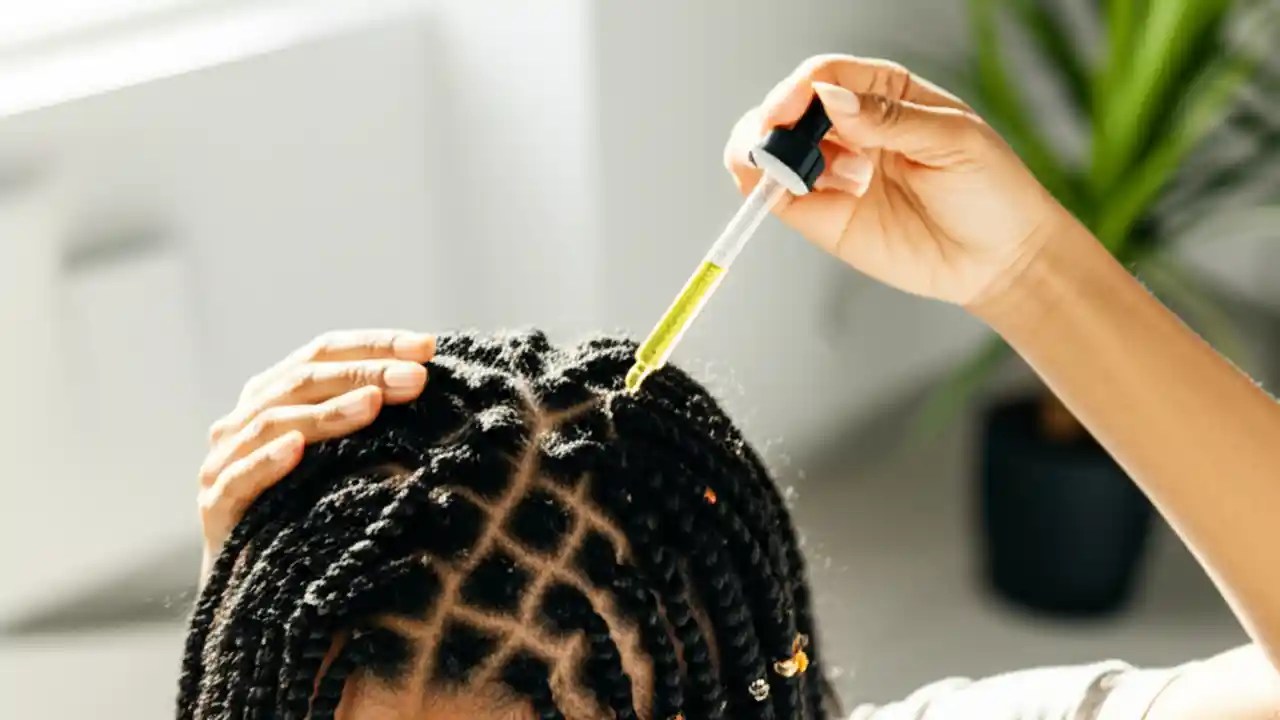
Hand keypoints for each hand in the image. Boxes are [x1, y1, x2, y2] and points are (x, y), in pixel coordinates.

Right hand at [196, 329, 434, 580]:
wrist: (258, 591)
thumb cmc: (312, 512)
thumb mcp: (344, 457)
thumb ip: (369, 416)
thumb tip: (431, 380)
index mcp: (274, 395)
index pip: (324, 353)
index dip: (375, 344)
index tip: (428, 347)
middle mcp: (243, 420)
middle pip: (304, 379)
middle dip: (365, 373)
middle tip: (416, 378)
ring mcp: (223, 461)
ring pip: (274, 421)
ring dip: (327, 411)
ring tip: (373, 403)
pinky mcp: (214, 507)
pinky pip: (239, 478)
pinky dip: (267, 460)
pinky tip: (297, 449)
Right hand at [725, 55, 1069, 305]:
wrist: (999, 261)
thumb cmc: (992, 192)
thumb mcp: (952, 141)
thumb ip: (889, 120)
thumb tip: (831, 100)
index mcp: (884, 95)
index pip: (825, 76)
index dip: (799, 89)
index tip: (788, 110)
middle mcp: (851, 129)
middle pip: (789, 110)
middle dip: (774, 122)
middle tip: (776, 143)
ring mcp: (833, 173)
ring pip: (771, 151)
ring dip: (766, 155)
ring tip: (792, 172)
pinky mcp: (823, 217)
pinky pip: (776, 196)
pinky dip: (763, 189)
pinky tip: (778, 189)